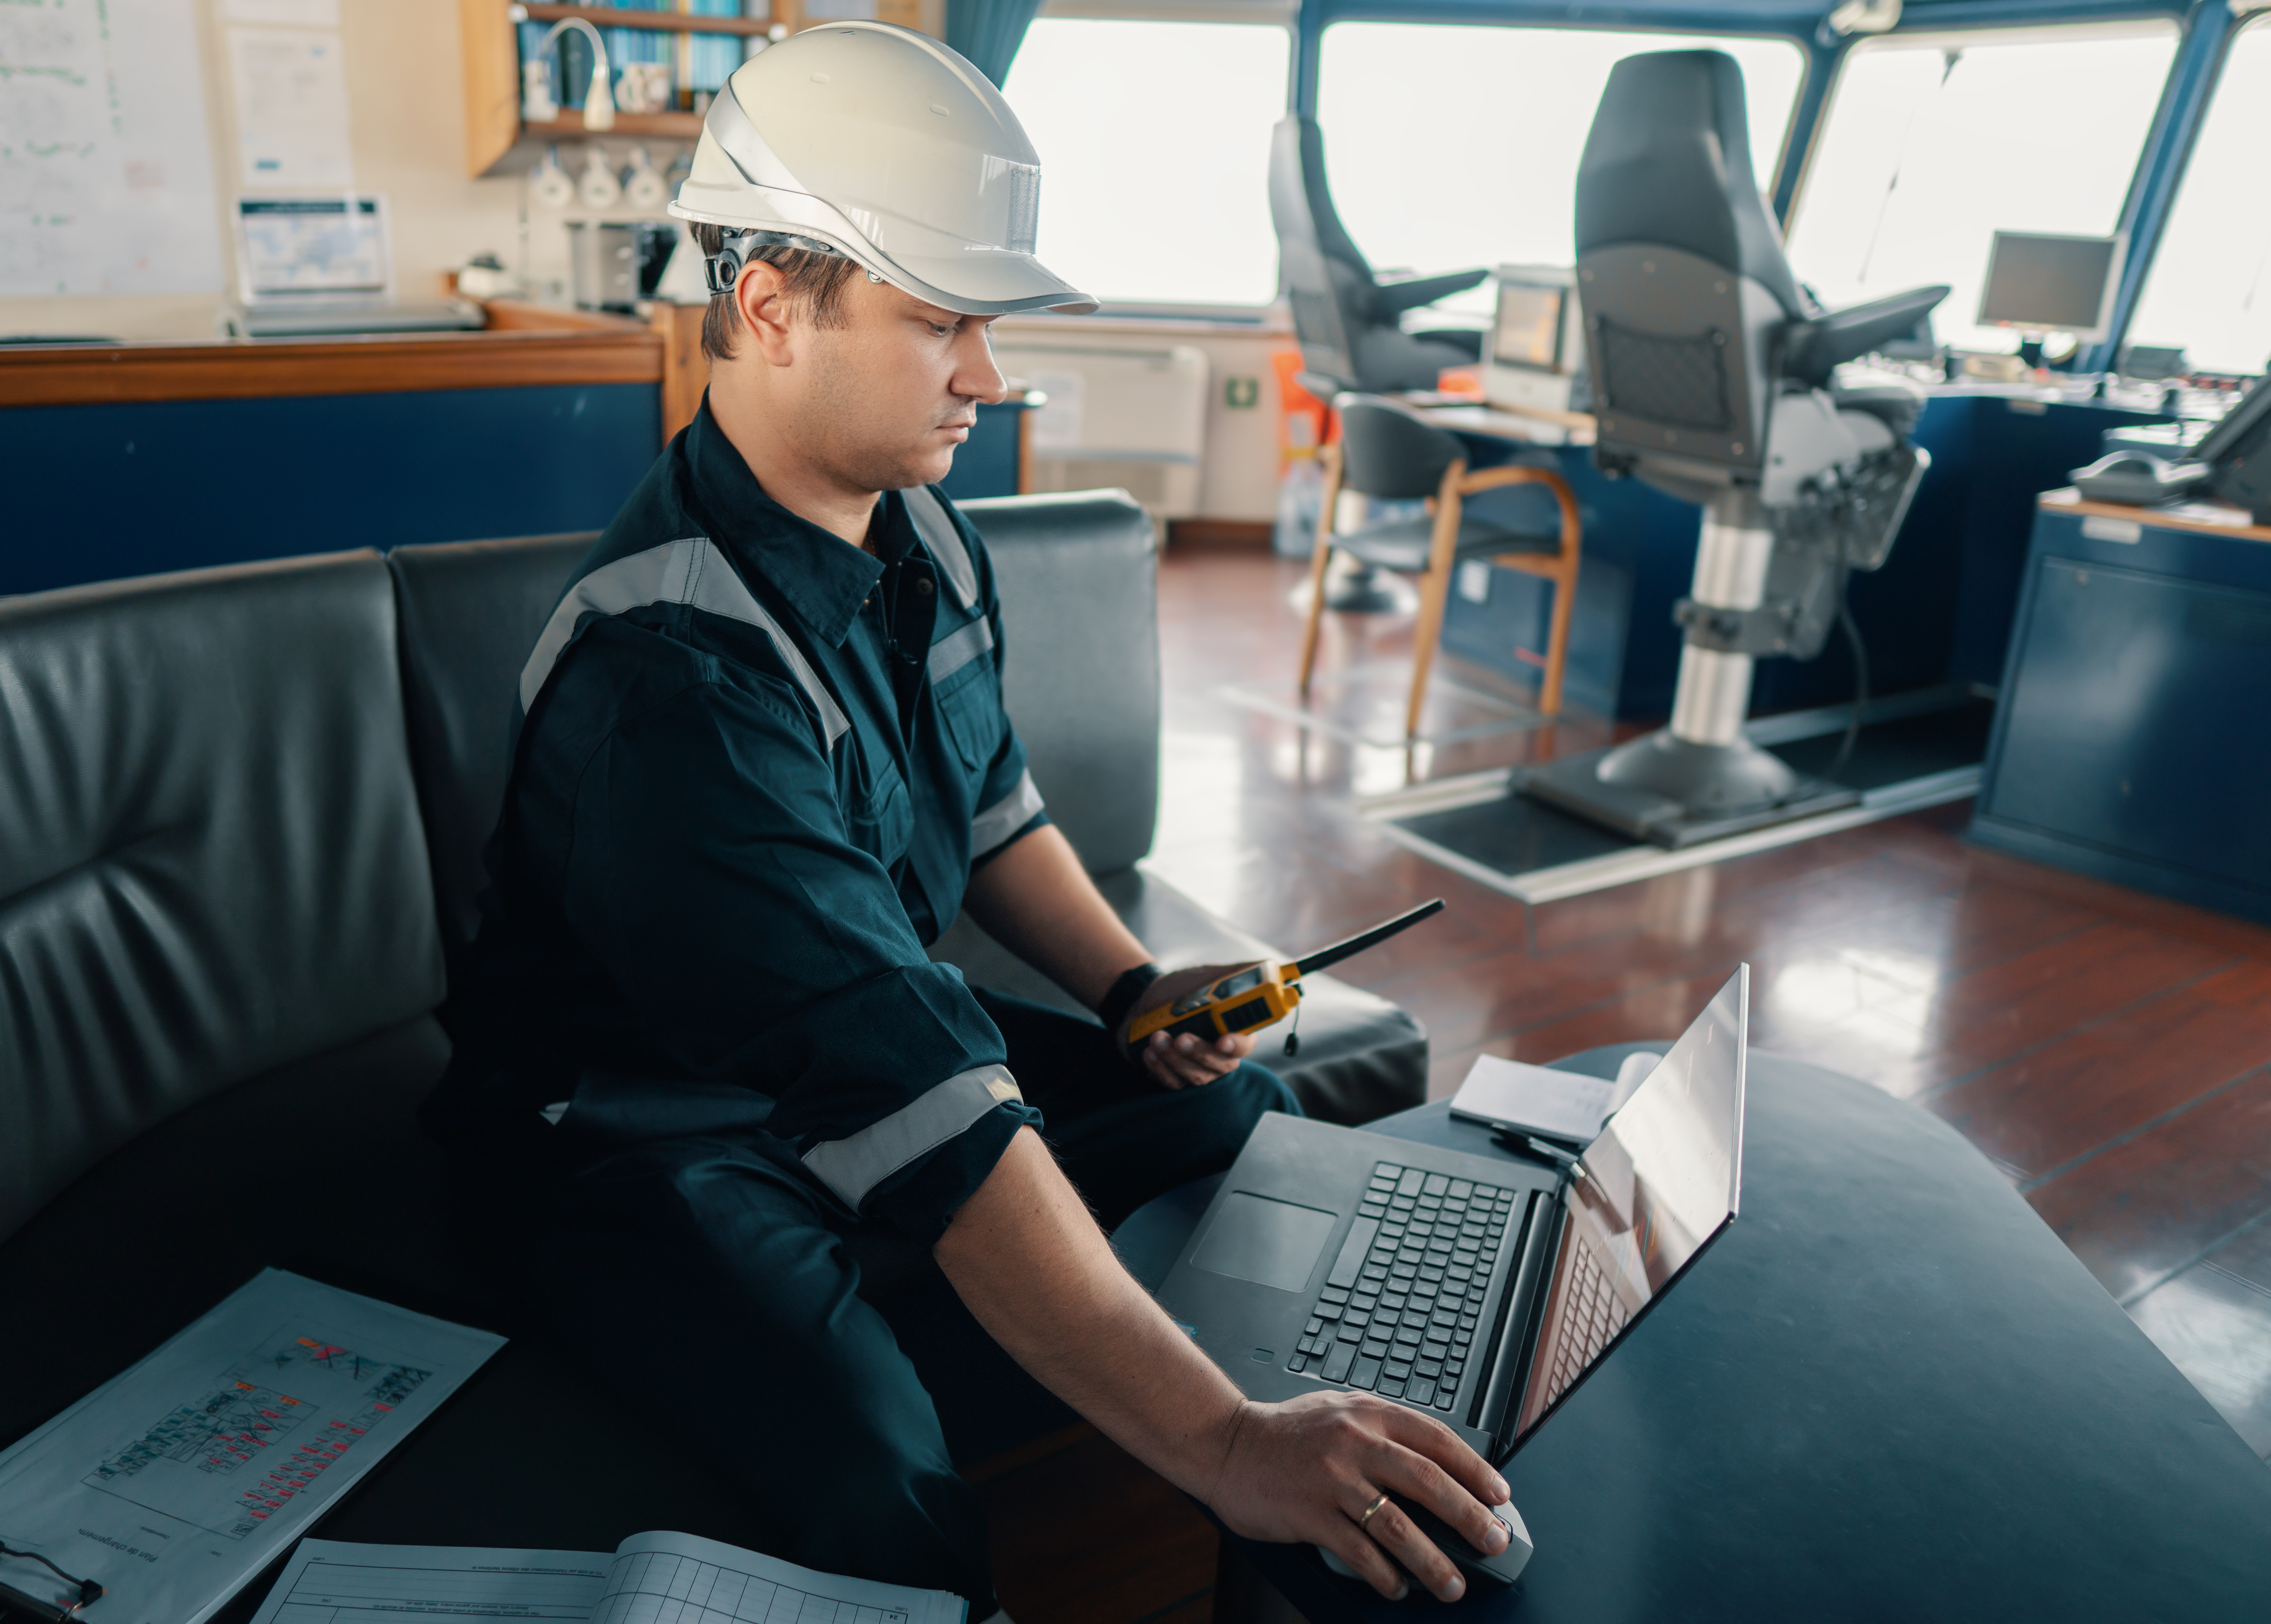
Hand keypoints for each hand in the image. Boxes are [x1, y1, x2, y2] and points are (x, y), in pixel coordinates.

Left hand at [1119, 963, 1259, 1088]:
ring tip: (1157, 1038)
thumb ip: (1232, 975)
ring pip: (1196, 1076)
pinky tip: (1149, 1051)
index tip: (1223, 1039)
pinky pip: (1173, 1083)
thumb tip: (1260, 967)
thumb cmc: (1178, 989)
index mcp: (1233, 1029)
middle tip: (1180, 1038)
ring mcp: (1199, 1067)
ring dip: (1174, 1059)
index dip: (1237, 1045)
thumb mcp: (1204, 976)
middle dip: (1200, 1053)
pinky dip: (1160, 1068)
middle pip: (1220, 1066)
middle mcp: (1220, 1053)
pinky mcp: (1176, 1076)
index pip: (1246, 1045)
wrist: (1143, 999)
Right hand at [1206, 1391, 1512, 1602]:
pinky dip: (1385, 1577)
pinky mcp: (1310, 1514)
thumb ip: (1382, 1429)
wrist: (1227, 1445)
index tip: (1499, 1495)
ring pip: (1398, 1526)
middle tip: (1494, 1542)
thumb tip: (1437, 1464)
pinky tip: (1397, 1588)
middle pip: (1427, 1482)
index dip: (1474, 1468)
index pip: (1436, 1439)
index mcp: (1367, 1413)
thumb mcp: (1339, 1411)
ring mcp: (1332, 1480)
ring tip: (1453, 1584)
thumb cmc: (1287, 1432)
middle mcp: (1354, 1443)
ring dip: (1433, 1561)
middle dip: (1469, 1517)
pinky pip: (1359, 1553)